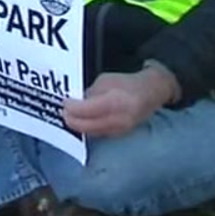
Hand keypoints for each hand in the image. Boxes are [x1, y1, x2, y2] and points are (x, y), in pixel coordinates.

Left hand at [60, 66, 179, 137]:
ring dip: (79, 126)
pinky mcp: (119, 134)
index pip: (87, 110)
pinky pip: (99, 133)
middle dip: (72, 120)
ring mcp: (119, 129)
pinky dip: (88, 128)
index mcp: (114, 102)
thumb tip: (76, 102)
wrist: (150, 93)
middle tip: (64, 112)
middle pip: (87, 125)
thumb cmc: (127, 84)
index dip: (72, 107)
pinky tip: (82, 122)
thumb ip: (90, 93)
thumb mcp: (105, 81)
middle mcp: (118, 119)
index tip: (64, 102)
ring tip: (70, 117)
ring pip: (92, 132)